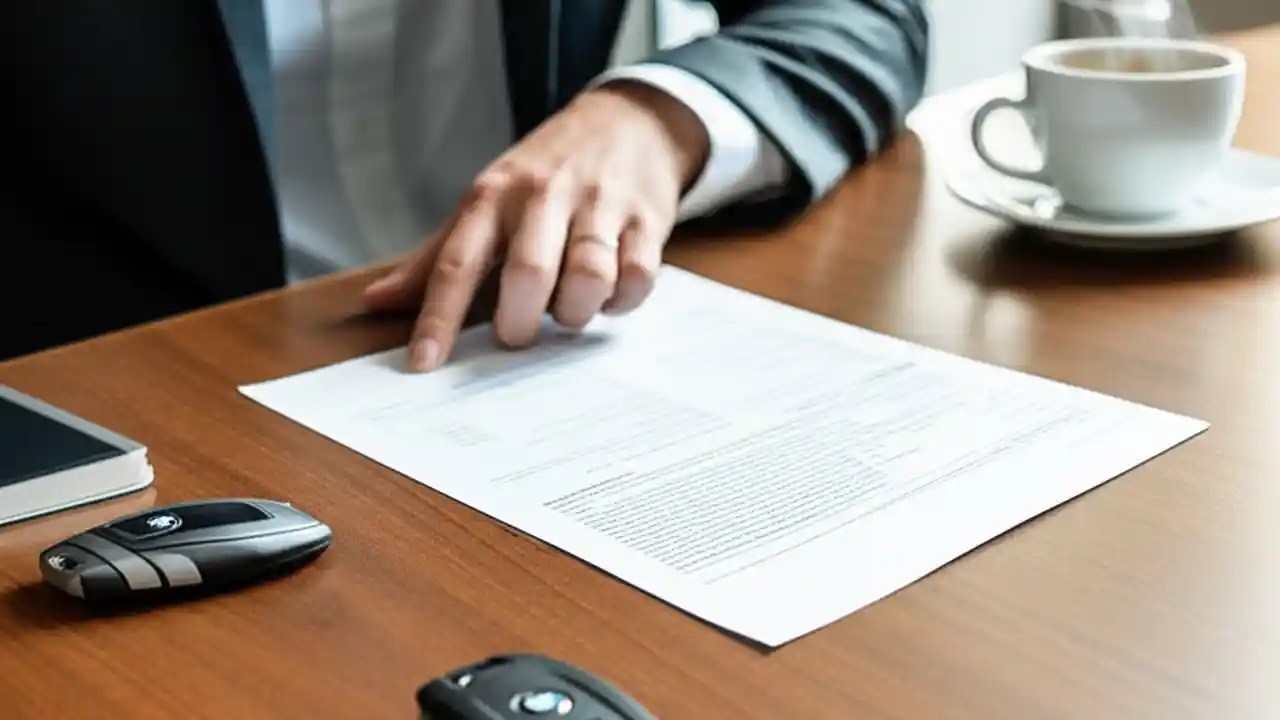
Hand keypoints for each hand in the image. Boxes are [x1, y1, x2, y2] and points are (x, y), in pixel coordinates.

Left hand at [362, 82, 709, 370]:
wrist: (629, 121)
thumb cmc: (546, 173)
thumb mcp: (487, 201)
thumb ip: (436, 257)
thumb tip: (376, 300)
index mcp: (493, 197)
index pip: (456, 262)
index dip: (438, 318)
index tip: (424, 364)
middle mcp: (543, 197)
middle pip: (528, 273)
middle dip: (521, 321)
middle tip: (519, 332)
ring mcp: (599, 205)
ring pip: (590, 277)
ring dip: (577, 311)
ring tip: (570, 307)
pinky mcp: (647, 219)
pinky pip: (637, 277)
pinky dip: (622, 300)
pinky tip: (611, 292)